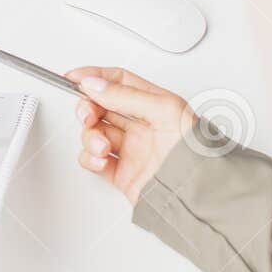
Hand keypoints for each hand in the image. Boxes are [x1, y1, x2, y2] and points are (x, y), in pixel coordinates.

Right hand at [65, 66, 191, 205]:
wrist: (197, 195)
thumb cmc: (196, 153)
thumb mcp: (165, 110)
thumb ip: (127, 95)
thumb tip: (95, 84)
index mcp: (155, 104)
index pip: (118, 82)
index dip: (95, 76)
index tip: (74, 78)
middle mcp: (142, 125)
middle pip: (101, 106)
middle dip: (87, 108)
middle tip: (87, 115)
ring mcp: (130, 150)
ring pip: (94, 133)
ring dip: (90, 136)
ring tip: (101, 145)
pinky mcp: (122, 173)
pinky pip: (94, 160)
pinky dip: (90, 159)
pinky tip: (100, 159)